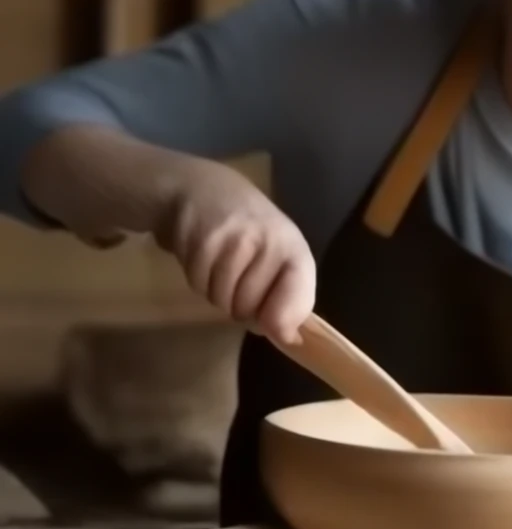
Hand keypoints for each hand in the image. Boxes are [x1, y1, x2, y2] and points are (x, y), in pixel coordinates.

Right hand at [155, 160, 315, 344]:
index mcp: (294, 249)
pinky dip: (197, 281)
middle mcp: (270, 242)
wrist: (203, 189)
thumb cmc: (248, 231)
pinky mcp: (203, 242)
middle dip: (239, 306)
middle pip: (249, 309)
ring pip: (220, 300)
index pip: (298, 296)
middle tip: (236, 281)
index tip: (275, 329)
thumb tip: (289, 339)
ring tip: (219, 266)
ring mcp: (236, 241)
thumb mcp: (277, 256)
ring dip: (215, 293)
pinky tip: (202, 257)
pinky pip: (198, 285)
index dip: (283, 320)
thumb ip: (288, 296)